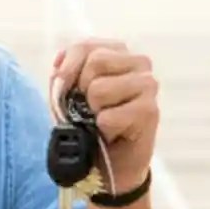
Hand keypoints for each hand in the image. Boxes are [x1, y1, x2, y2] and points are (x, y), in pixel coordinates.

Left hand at [50, 38, 158, 193]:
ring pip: (99, 89)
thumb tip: (59, 64)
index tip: (62, 87)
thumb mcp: (68, 93)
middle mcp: (138, 62)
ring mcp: (148, 85)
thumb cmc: (89, 122)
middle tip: (89, 108)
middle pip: (94, 62)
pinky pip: (109, 117)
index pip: (84, 46)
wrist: (109, 162)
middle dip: (81, 91)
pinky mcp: (150, 111)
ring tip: (102, 119)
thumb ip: (63, 74)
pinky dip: (103, 129)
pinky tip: (113, 133)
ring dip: (93, 111)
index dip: (67, 70)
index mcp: (117, 51)